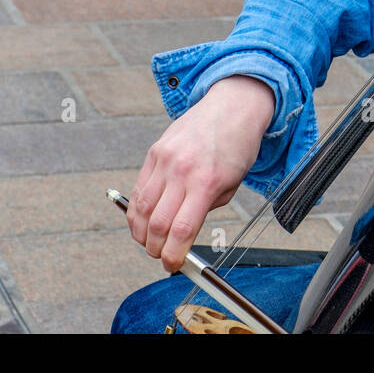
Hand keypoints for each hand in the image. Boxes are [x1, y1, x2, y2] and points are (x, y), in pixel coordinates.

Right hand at [127, 75, 274, 272]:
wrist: (231, 106)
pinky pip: (138, 189)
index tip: (172, 266)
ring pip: (141, 208)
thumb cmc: (237, 147)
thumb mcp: (231, 185)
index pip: (182, 229)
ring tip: (149, 242)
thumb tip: (183, 233)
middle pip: (157, 224)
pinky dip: (135, 211)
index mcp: (206, 182)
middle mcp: (181, 171)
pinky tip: (141, 221)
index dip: (174, 255)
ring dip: (141, 233)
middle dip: (156, 248)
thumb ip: (206, 208)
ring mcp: (164, 160)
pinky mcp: (154, 152)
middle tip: (161, 255)